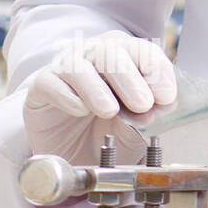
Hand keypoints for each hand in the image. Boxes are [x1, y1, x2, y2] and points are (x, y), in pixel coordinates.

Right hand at [23, 30, 176, 164]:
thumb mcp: (137, 128)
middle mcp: (94, 55)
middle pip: (110, 51)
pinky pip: (50, 82)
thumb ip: (149, 115)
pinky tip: (79, 111)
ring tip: (109, 111)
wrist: (77, 157)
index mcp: (125, 58)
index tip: (166, 96)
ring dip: (97, 88)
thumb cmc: (110, 133)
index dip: (156, 70)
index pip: (142, 50)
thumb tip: (161, 104)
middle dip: (130, 78)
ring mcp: (65, 68)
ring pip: (78, 64)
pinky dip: (67, 96)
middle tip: (143, 104)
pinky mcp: (40, 87)